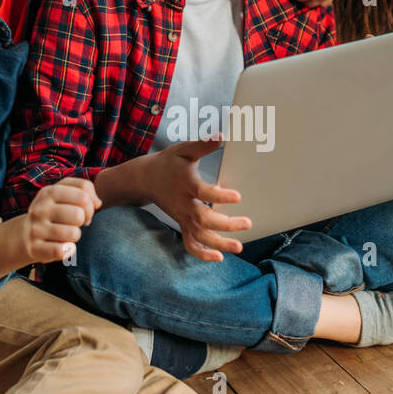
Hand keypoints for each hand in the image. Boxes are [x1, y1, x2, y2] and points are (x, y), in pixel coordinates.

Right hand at [24, 177, 101, 262]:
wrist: (27, 234)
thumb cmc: (54, 211)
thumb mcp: (65, 193)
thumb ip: (85, 190)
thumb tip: (98, 203)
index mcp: (49, 192)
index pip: (83, 196)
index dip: (90, 206)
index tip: (83, 211)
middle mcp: (39, 209)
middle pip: (79, 215)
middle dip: (83, 221)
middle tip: (74, 224)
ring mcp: (35, 229)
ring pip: (73, 234)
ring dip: (75, 236)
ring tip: (66, 234)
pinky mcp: (34, 248)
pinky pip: (62, 251)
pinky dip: (68, 250)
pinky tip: (62, 246)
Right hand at [145, 137, 251, 261]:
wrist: (145, 179)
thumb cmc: (169, 162)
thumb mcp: (184, 149)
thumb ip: (203, 145)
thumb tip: (221, 136)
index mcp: (186, 183)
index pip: (203, 191)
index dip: (220, 195)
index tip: (238, 196)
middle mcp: (184, 204)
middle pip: (204, 219)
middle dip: (225, 225)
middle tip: (247, 223)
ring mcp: (182, 217)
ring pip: (199, 236)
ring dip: (218, 244)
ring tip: (239, 246)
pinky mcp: (182, 224)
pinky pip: (190, 243)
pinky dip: (202, 253)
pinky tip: (219, 257)